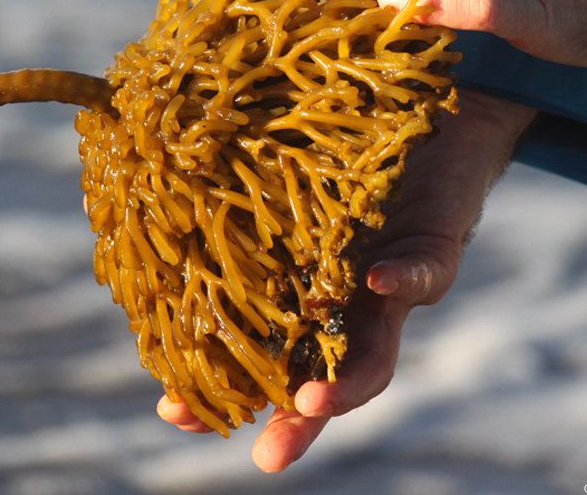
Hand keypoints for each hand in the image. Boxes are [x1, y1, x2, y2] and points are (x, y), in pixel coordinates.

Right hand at [158, 89, 538, 471]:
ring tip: (311, 403)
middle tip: (263, 457)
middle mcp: (347, 308)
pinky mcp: (434, 254)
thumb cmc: (349, 160)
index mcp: (306, 299)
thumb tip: (151, 199)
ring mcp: (390, 290)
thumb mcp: (284, 191)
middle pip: (321, 379)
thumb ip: (237, 209)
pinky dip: (400, 284)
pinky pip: (423, 277)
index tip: (175, 410)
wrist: (435, 131)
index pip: (264, 360)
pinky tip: (374, 283)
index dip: (225, 391)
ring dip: (346, 384)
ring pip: (375, 356)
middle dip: (294, 421)